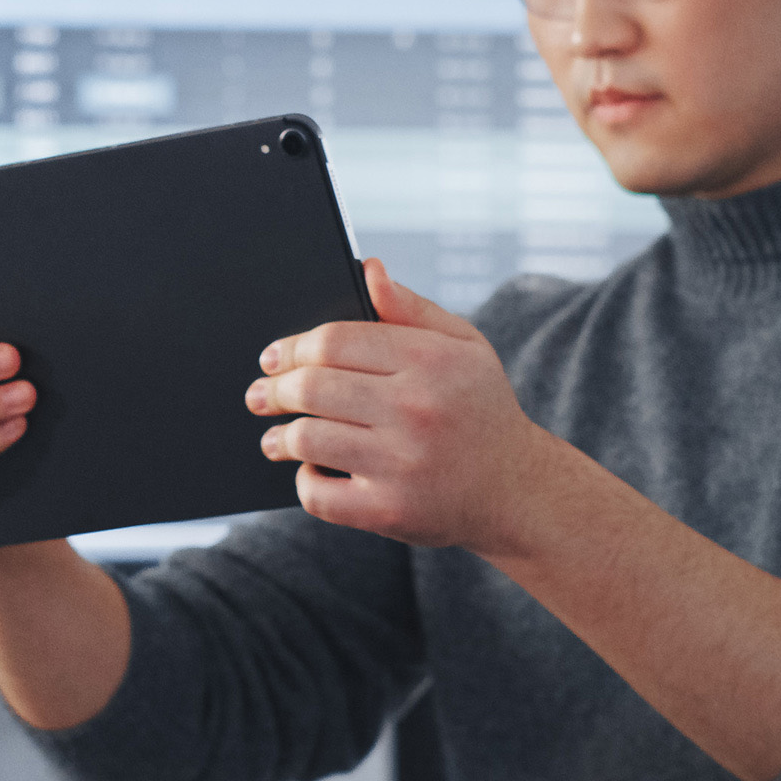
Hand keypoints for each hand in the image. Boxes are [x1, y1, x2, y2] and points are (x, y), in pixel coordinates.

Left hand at [247, 259, 560, 550]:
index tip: (272, 357)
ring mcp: (402, 463)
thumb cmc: (481, 410)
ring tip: (275, 438)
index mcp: (431, 359)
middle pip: (311, 387)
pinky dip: (305, 482)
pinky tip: (309, 472)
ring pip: (307, 438)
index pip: (334, 341)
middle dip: (273, 390)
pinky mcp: (391, 511)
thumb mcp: (464, 347)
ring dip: (279, 438)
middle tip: (260, 396)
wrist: (520, 492)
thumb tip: (368, 269)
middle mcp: (416, 408)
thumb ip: (411, 308)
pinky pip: (320, 494)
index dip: (292, 347)